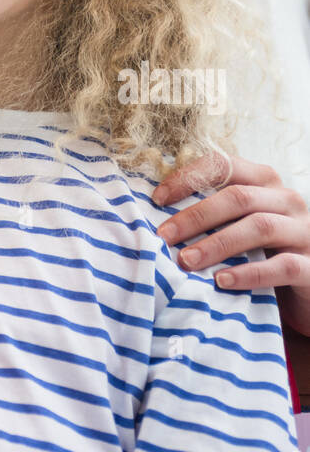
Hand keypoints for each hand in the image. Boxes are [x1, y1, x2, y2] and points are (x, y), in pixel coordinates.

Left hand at [153, 154, 309, 335]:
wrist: (307, 287)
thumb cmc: (263, 250)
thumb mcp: (239, 223)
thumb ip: (213, 212)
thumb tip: (158, 213)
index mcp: (265, 180)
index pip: (224, 165)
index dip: (188, 178)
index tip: (157, 199)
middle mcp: (286, 199)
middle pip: (238, 197)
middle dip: (196, 216)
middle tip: (164, 236)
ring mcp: (304, 231)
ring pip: (259, 227)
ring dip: (218, 244)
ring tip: (186, 261)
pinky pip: (282, 266)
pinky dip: (249, 273)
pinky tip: (222, 281)